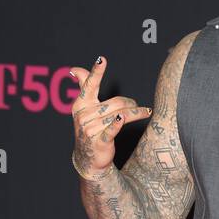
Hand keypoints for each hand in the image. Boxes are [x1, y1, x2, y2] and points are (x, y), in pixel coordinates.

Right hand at [69, 56, 151, 176]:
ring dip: (135, 113)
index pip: (89, 85)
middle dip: (129, 103)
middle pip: (114, 103)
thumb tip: (74, 69)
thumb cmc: (90, 129)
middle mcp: (84, 116)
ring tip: (145, 111)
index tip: (102, 59)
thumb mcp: (84, 108)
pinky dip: (118, 124)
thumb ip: (84, 87)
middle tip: (136, 104)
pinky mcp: (99, 142)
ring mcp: (91, 130)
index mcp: (81, 105)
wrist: (88, 158)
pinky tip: (122, 118)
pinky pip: (112, 130)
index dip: (96, 72)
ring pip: (118, 115)